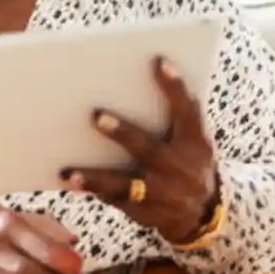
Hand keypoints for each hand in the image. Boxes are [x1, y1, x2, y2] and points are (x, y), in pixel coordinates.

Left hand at [61, 56, 219, 243]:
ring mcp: (162, 193)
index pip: (187, 110)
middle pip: (147, 148)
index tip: (158, 61)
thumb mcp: (192, 139)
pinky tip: (70, 181)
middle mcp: (178, 167)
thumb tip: (126, 81)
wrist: (205, 211)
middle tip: (95, 116)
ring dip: (96, 178)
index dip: (175, 86)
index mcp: (194, 141)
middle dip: (122, 133)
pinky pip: (115, 202)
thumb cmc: (187, 158)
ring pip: (125, 185)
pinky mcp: (145, 212)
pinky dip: (93, 191)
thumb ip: (171, 115)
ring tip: (70, 172)